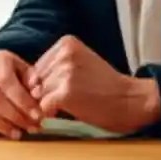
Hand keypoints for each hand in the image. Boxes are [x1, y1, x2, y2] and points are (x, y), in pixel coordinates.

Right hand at [0, 50, 41, 138]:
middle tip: (32, 127)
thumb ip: (34, 81)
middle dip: (15, 116)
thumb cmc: (17, 73)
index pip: (6, 81)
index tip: (38, 116)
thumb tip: (36, 93)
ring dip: (1, 124)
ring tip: (18, 133)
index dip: (22, 101)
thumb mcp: (29, 71)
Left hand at [30, 36, 160, 134]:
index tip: (57, 90)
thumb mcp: (81, 64)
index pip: (39, 65)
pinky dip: (47, 114)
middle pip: (36, 78)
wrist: (132, 100)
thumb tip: (28, 85)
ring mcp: (65, 73)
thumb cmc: (106, 86)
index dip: (44, 81)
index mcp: (67, 43)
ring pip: (38, 93)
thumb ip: (56, 68)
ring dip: (45, 104)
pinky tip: (56, 116)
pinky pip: (43, 106)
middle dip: (42, 93)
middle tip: (58, 102)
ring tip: (63, 107)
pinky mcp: (65, 93)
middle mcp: (64, 54)